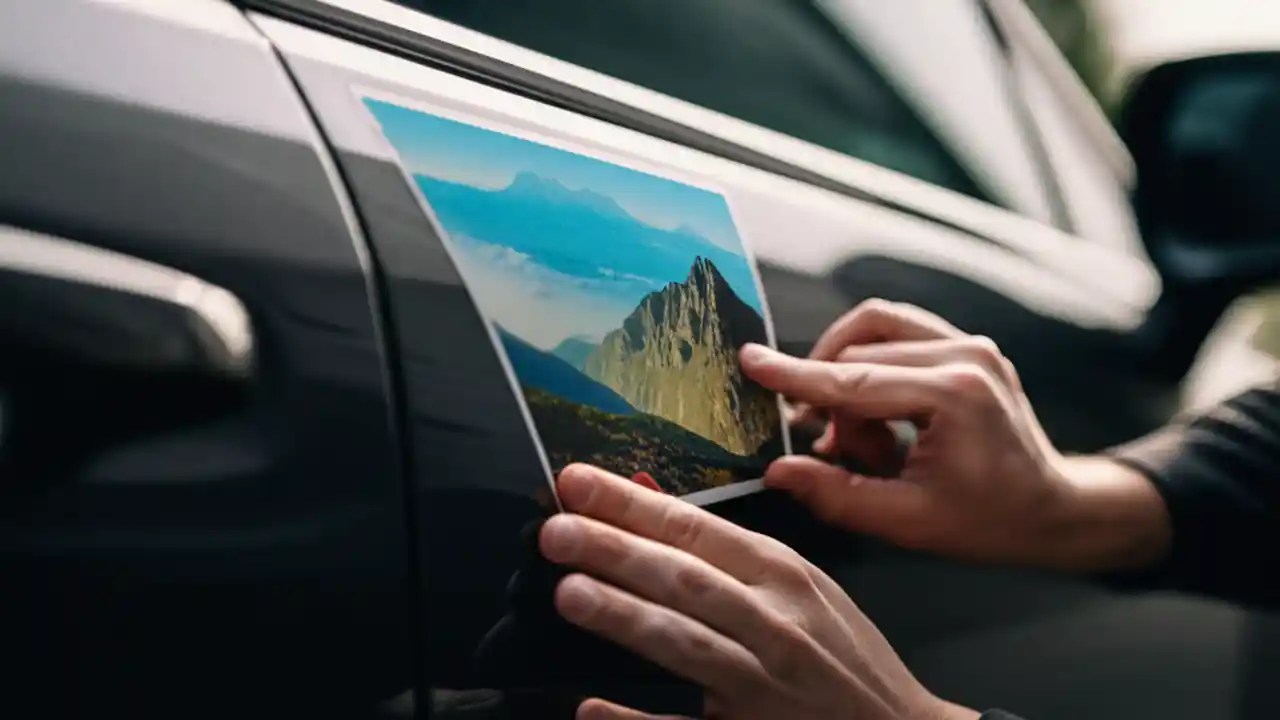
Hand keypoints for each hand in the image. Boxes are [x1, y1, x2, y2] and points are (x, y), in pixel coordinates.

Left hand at [540, 464, 977, 719]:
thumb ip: (726, 552)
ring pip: (689, 644)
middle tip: (555, 529)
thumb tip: (646, 504)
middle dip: (618, 551)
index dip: (634, 505)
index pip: (697, 529)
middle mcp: (776, 624)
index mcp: (783, 574)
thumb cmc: (842, 654)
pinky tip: (591, 707)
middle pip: (687, 579)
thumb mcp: (800, 585)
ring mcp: (766, 686)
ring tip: (570, 592)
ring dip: (628, 617)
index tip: (577, 481)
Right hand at [742, 299, 1170, 571]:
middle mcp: (966, 355)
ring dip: (848, 380)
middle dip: (833, 406)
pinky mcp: (968, 343)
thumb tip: (778, 471)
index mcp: (956, 396)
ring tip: (860, 436)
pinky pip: (897, 335)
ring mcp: (970, 343)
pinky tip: (879, 417)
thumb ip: (838, 495)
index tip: (750, 362)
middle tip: (839, 455)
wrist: (1055, 509)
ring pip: (873, 334)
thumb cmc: (990, 522)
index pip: (854, 380)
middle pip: (857, 358)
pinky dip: (872, 369)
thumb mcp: (909, 522)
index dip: (796, 376)